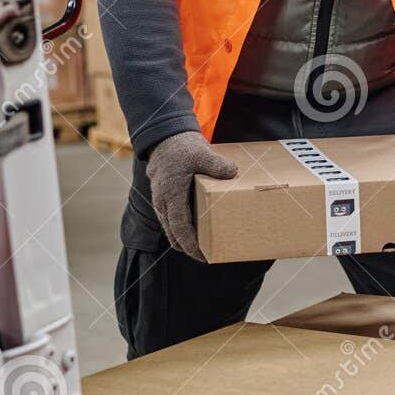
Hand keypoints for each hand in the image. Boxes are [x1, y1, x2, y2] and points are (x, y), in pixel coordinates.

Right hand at [145, 130, 237, 259]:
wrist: (164, 138)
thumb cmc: (181, 147)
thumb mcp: (201, 153)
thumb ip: (216, 164)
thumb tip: (233, 172)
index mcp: (171, 196)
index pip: (180, 229)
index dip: (191, 245)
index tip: (203, 256)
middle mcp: (163, 202)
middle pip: (174, 234)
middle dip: (189, 248)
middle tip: (207, 256)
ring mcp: (162, 201)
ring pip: (171, 228)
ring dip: (184, 239)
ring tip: (203, 246)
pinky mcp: (165, 197)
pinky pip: (172, 219)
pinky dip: (182, 228)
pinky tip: (197, 228)